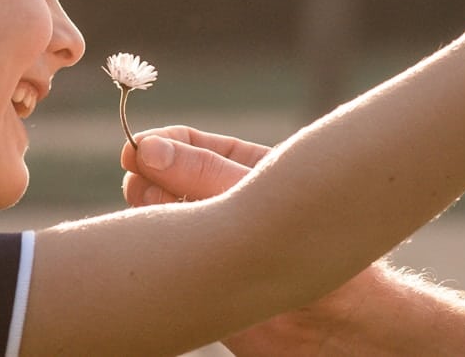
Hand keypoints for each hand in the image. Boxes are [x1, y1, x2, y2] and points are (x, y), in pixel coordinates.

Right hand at [123, 128, 384, 355]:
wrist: (330, 320)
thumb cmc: (312, 245)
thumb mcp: (254, 194)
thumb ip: (201, 173)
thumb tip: (147, 148)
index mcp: (241, 167)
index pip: (187, 144)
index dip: (158, 144)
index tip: (134, 151)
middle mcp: (218, 199)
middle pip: (162, 177)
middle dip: (145, 176)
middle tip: (137, 184)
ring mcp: (204, 237)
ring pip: (154, 215)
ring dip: (144, 210)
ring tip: (154, 217)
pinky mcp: (191, 277)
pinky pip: (157, 256)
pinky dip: (145, 247)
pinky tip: (151, 243)